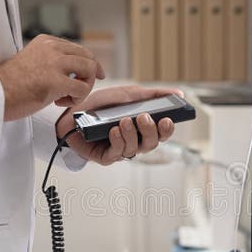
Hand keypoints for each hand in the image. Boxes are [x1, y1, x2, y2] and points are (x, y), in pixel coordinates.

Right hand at [0, 35, 105, 121]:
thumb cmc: (9, 84)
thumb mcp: (31, 61)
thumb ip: (50, 61)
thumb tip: (71, 71)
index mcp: (46, 42)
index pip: (78, 49)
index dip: (88, 64)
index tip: (92, 74)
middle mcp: (52, 48)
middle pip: (88, 57)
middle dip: (90, 76)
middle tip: (82, 90)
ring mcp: (55, 63)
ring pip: (89, 70)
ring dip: (83, 88)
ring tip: (67, 97)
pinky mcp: (56, 81)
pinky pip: (82, 89)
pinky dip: (76, 99)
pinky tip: (60, 102)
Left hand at [56, 85, 179, 165]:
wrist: (73, 111)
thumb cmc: (102, 105)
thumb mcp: (129, 94)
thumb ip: (154, 95)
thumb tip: (179, 94)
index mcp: (143, 128)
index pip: (162, 133)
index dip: (167, 129)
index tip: (168, 119)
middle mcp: (135, 141)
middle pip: (151, 143)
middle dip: (150, 131)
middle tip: (143, 117)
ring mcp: (121, 150)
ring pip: (135, 149)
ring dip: (131, 134)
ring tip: (124, 121)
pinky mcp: (106, 157)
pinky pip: (117, 154)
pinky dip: (117, 141)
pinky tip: (114, 131)